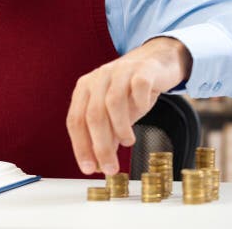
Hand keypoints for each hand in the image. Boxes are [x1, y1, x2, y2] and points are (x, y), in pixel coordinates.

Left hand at [66, 36, 191, 175]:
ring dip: (120, 128)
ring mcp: (120, 71)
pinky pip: (139, 86)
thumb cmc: (132, 90)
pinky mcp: (142, 69)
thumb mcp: (114, 113)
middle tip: (110, 167)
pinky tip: (142, 110)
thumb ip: (105, 133)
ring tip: (128, 142)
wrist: (156, 62)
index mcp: (85, 88)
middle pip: (93, 114)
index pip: (76, 120)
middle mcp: (99, 77)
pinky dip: (140, 103)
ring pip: (113, 102)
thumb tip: (99, 163)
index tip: (88, 168)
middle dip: (100, 146)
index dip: (80, 146)